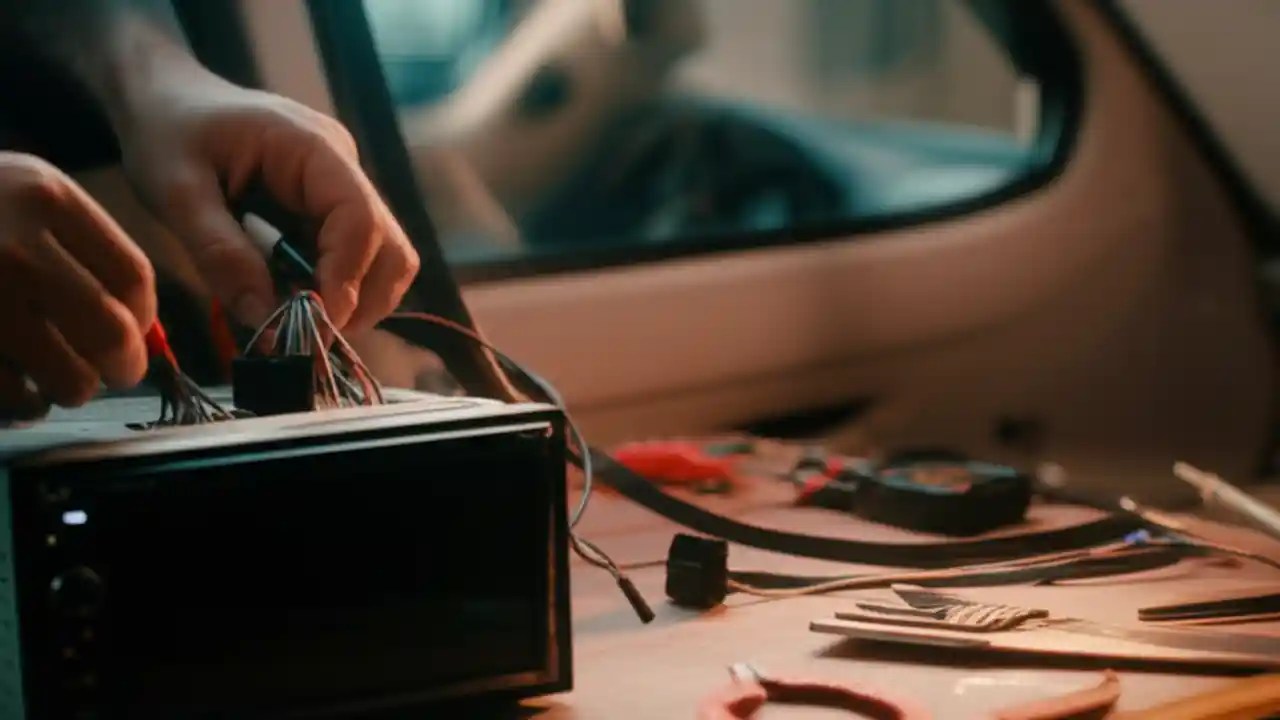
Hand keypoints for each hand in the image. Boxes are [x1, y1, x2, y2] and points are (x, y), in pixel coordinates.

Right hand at [0, 153, 155, 418]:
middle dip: (121, 366)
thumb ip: (75, 245)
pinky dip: (20, 405)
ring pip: (69, 379)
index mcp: (41, 196)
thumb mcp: (13, 194)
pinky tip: (12, 388)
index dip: (143, 318)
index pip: (132, 276)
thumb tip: (140, 324)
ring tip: (50, 379)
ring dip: (67, 390)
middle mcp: (13, 244)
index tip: (134, 333)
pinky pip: (14, 400)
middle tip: (110, 372)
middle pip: (112, 334)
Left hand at [115, 63, 418, 332]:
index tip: (312, 325)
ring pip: (382, 262)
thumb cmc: (169, 131)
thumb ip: (219, 253)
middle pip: (391, 250)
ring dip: (348, 302)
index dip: (346, 281)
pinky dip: (329, 291)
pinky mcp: (331, 208)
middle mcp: (344, 168)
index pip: (361, 222)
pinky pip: (352, 260)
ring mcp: (343, 189)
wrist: (166, 97)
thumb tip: (263, 317)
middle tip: (305, 335)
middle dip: (359, 302)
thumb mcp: (175, 191)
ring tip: (293, 319)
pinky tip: (287, 297)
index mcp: (313, 149)